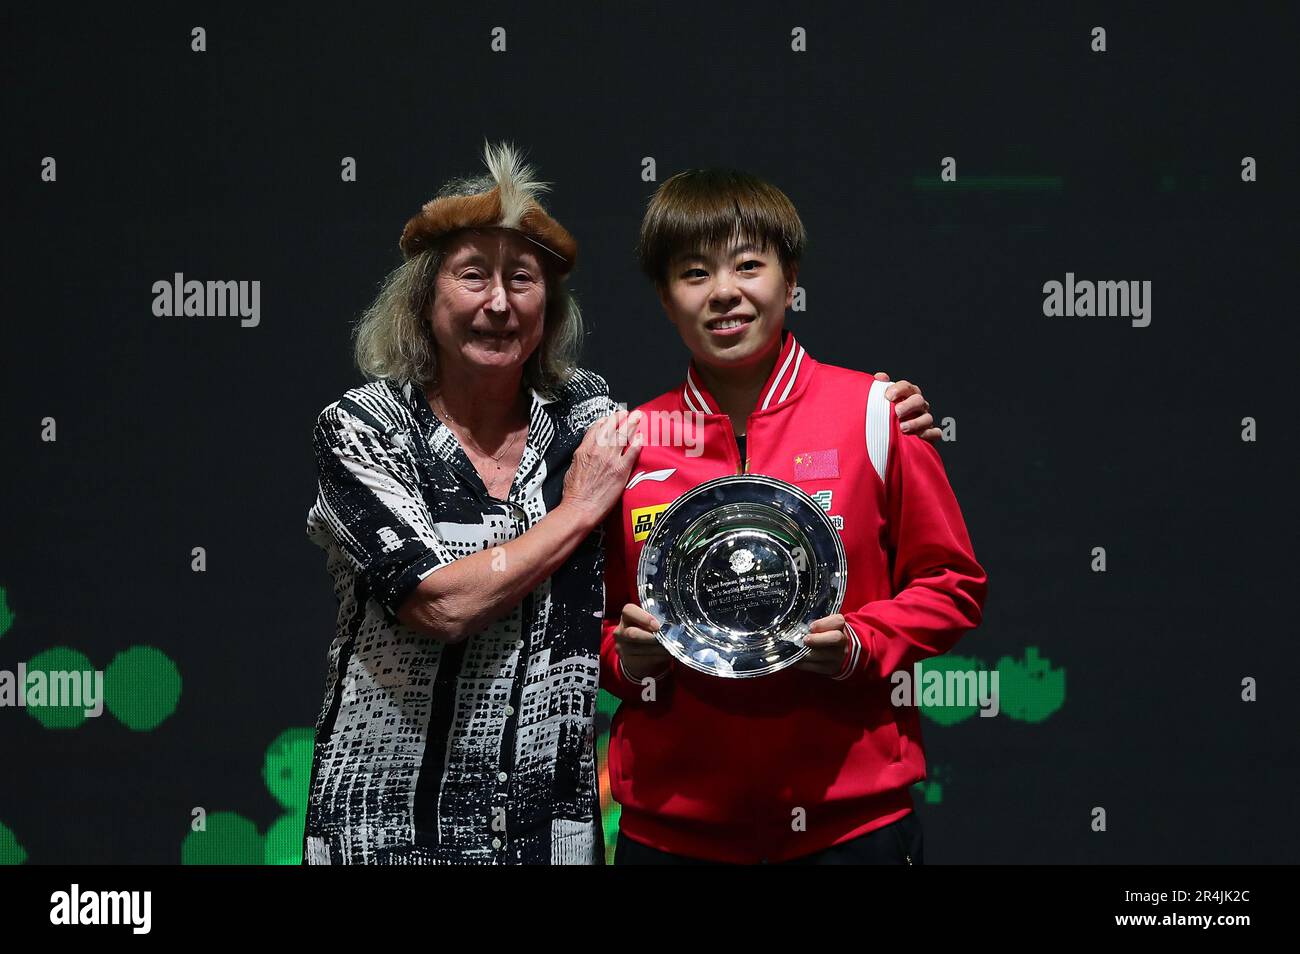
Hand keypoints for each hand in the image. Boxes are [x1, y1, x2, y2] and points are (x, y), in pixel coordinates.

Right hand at [561, 410, 643, 525]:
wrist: (580, 508)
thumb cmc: (574, 493)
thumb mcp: (572, 467)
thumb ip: (582, 456)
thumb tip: (587, 452)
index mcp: (584, 450)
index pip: (596, 429)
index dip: (605, 421)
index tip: (610, 418)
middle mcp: (598, 451)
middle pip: (611, 429)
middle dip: (620, 418)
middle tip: (627, 412)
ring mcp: (610, 459)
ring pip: (623, 436)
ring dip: (631, 424)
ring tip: (637, 417)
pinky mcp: (621, 470)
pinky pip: (632, 452)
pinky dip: (637, 443)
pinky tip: (641, 437)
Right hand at [613, 602, 671, 681]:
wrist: (636, 653)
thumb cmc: (647, 631)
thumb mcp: (648, 622)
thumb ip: (656, 620)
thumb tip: (674, 624)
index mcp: (627, 616)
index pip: (629, 611)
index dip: (644, 618)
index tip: (658, 626)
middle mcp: (621, 631)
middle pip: (632, 633)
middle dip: (651, 637)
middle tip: (665, 638)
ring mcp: (623, 647)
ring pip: (640, 649)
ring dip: (658, 648)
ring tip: (670, 647)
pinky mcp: (628, 660)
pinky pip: (644, 659)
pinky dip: (658, 657)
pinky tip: (666, 654)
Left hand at [795, 613, 851, 676]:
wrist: (837, 651)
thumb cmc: (825, 634)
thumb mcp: (823, 625)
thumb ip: (814, 623)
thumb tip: (797, 625)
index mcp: (840, 626)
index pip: (837, 621)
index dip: (823, 624)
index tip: (810, 627)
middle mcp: (842, 641)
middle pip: (835, 638)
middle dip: (817, 639)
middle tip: (804, 640)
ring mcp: (838, 656)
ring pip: (824, 655)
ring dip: (807, 653)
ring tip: (796, 650)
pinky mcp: (830, 668)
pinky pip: (816, 667)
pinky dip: (803, 664)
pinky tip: (796, 660)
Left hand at [873, 372, 939, 443]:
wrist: (892, 438)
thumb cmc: (887, 416)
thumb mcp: (882, 401)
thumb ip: (880, 387)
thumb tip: (880, 377)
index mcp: (907, 395)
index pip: (906, 387)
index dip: (898, 389)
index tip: (888, 396)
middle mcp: (918, 405)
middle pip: (918, 400)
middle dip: (908, 405)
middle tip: (897, 411)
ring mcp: (924, 419)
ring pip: (927, 418)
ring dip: (916, 422)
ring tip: (902, 427)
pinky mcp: (929, 434)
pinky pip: (935, 433)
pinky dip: (928, 434)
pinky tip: (918, 436)